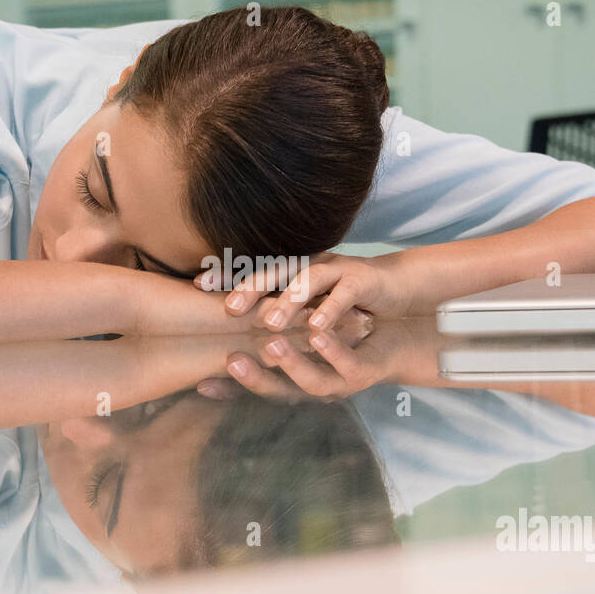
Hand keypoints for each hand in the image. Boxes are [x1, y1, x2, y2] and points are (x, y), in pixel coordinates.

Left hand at [195, 251, 410, 333]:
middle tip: (227, 308)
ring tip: (270, 324)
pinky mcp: (362, 280)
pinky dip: (330, 309)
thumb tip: (238, 321)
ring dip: (288, 301)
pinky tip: (317, 328)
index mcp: (292, 271)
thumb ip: (280, 311)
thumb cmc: (346, 301)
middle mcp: (309, 265)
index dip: (227, 274)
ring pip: (307, 279)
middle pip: (275, 270)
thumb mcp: (308, 305)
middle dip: (249, 286)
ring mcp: (336, 269)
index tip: (197, 285)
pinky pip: (344, 293)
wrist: (397, 288)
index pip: (255, 269)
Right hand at [197, 315, 419, 404]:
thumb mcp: (300, 326)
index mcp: (292, 378)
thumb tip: (220, 315)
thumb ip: (267, 325)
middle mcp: (312, 387)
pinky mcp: (365, 372)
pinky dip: (332, 350)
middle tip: (230, 360)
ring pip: (311, 380)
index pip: (255, 386)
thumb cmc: (341, 328)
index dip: (229, 389)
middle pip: (277, 389)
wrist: (397, 335)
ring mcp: (339, 383)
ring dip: (291, 363)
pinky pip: (346, 363)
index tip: (201, 385)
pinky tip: (318, 331)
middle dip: (254, 377)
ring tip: (272, 342)